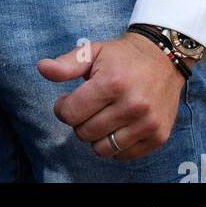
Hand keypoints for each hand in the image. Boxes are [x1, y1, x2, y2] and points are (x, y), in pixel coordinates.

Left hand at [38, 31, 186, 160]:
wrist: (163, 58)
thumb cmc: (122, 56)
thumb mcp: (93, 51)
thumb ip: (66, 64)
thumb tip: (42, 68)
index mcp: (112, 83)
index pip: (71, 114)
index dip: (62, 108)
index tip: (67, 100)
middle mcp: (132, 105)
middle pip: (85, 133)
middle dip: (79, 121)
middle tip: (86, 107)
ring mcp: (147, 123)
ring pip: (103, 149)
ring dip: (96, 136)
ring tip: (101, 117)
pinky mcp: (158, 136)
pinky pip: (124, 155)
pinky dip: (115, 145)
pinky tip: (117, 125)